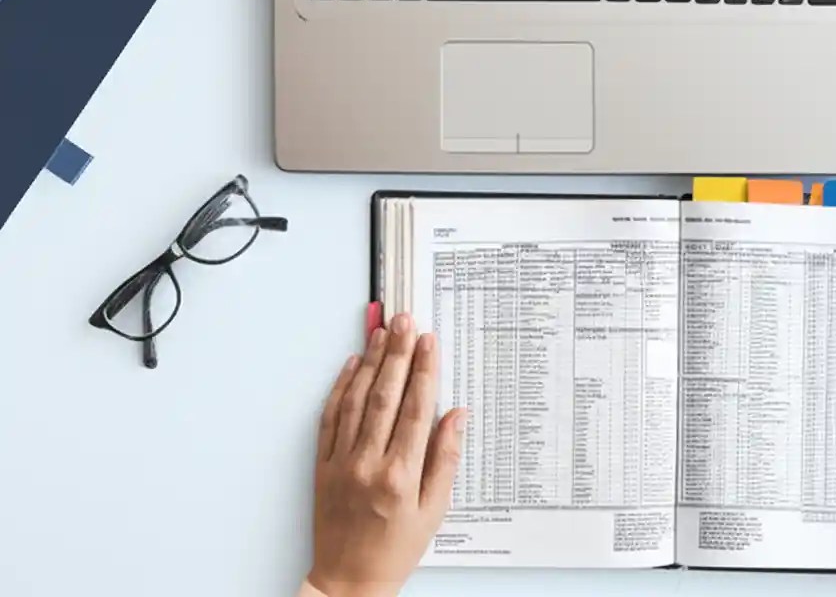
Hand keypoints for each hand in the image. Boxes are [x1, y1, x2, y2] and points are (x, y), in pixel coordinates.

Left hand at [307, 314, 466, 596]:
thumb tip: (456, 417)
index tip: (429, 342)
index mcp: (401, 476)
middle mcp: (368, 464)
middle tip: (405, 321)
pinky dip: (341, 388)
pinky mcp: (322, 466)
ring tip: (381, 333)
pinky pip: (330, 418)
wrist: (348, 580)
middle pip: (384, 396)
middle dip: (397, 354)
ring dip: (370, 362)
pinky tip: (351, 366)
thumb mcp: (435, 511)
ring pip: (356, 401)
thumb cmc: (396, 549)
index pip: (414, 409)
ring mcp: (341, 463)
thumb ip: (445, 460)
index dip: (423, 371)